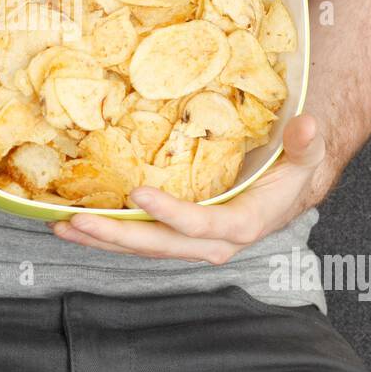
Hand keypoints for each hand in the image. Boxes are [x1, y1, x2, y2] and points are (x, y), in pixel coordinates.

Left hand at [49, 113, 328, 263]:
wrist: (292, 188)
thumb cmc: (296, 167)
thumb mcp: (308, 151)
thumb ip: (306, 141)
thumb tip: (306, 124)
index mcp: (246, 222)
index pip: (205, 225)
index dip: (172, 214)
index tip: (138, 194)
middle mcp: (216, 241)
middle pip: (161, 246)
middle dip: (117, 237)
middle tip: (75, 222)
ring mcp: (193, 241)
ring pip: (145, 248)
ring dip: (103, 240)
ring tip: (62, 227)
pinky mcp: (178, 235)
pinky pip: (142, 239)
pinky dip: (110, 234)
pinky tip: (78, 224)